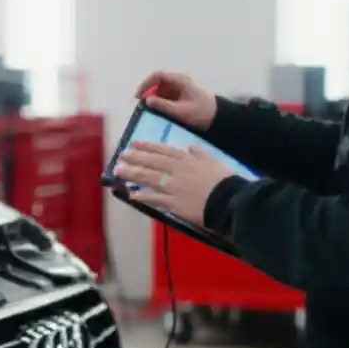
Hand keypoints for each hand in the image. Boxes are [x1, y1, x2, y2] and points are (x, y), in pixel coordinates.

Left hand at [114, 141, 235, 226]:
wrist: (229, 200)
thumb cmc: (224, 180)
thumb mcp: (214, 161)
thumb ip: (200, 153)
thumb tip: (190, 146)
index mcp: (187, 160)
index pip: (163, 151)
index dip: (147, 147)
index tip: (133, 143)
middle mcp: (177, 171)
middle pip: (152, 163)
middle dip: (135, 158)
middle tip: (120, 156)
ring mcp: (174, 187)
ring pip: (149, 178)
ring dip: (133, 174)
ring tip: (119, 172)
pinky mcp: (174, 204)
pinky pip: (156, 199)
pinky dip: (144, 197)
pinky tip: (132, 195)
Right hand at [135, 71, 218, 129]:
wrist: (216, 118)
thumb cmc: (201, 113)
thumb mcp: (181, 111)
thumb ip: (163, 105)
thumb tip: (147, 100)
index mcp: (180, 80)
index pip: (158, 76)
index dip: (145, 84)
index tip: (139, 96)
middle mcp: (177, 81)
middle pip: (156, 83)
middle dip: (147, 93)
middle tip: (141, 106)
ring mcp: (177, 88)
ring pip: (158, 90)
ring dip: (152, 99)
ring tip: (148, 111)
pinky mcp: (177, 96)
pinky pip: (163, 97)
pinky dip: (158, 103)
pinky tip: (155, 112)